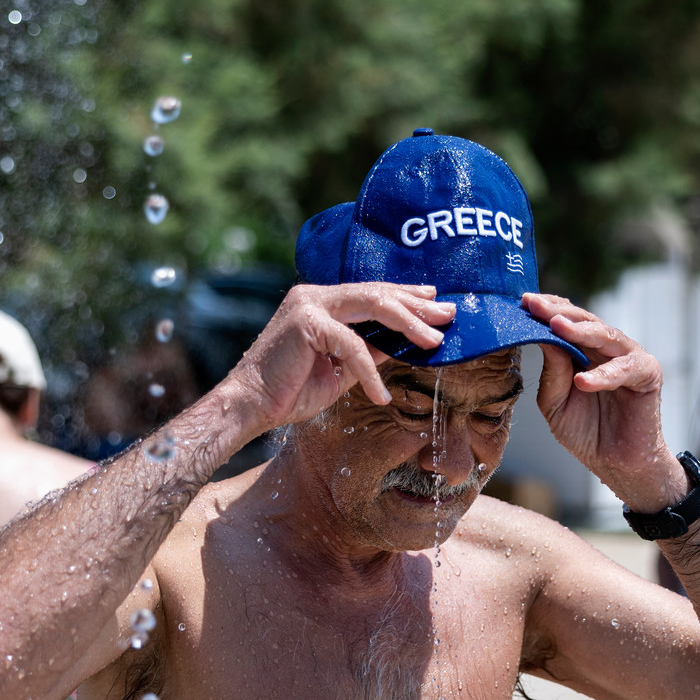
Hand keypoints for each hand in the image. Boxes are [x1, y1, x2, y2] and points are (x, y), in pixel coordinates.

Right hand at [226, 283, 454, 434]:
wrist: (250, 406)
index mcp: (322, 302)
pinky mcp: (305, 322)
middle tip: (449, 316)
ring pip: (372, 305)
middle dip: (418, 306)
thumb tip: (403, 344)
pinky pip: (352, 345)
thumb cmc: (290, 391)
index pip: (373, 293)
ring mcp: (309, 304)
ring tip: (434, 342)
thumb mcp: (342, 369)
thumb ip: (369, 351)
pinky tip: (382, 395)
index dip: (407, 297)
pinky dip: (370, 372)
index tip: (436, 304)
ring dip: (408, 324)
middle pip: (378, 292)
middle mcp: (315, 295)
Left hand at [524, 292, 680, 509]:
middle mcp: (606, 348)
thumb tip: (543, 338)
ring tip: (556, 326)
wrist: (616, 464)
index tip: (521, 303)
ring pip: (605, 335)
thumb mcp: (555, 402)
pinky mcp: (647, 374)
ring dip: (580, 330)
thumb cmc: (586, 432)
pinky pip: (626, 368)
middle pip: (583, 320)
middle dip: (556, 311)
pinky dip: (603, 374)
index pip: (564, 320)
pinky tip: (582, 381)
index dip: (544, 310)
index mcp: (582, 350)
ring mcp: (628, 358)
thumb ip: (551, 372)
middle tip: (534, 304)